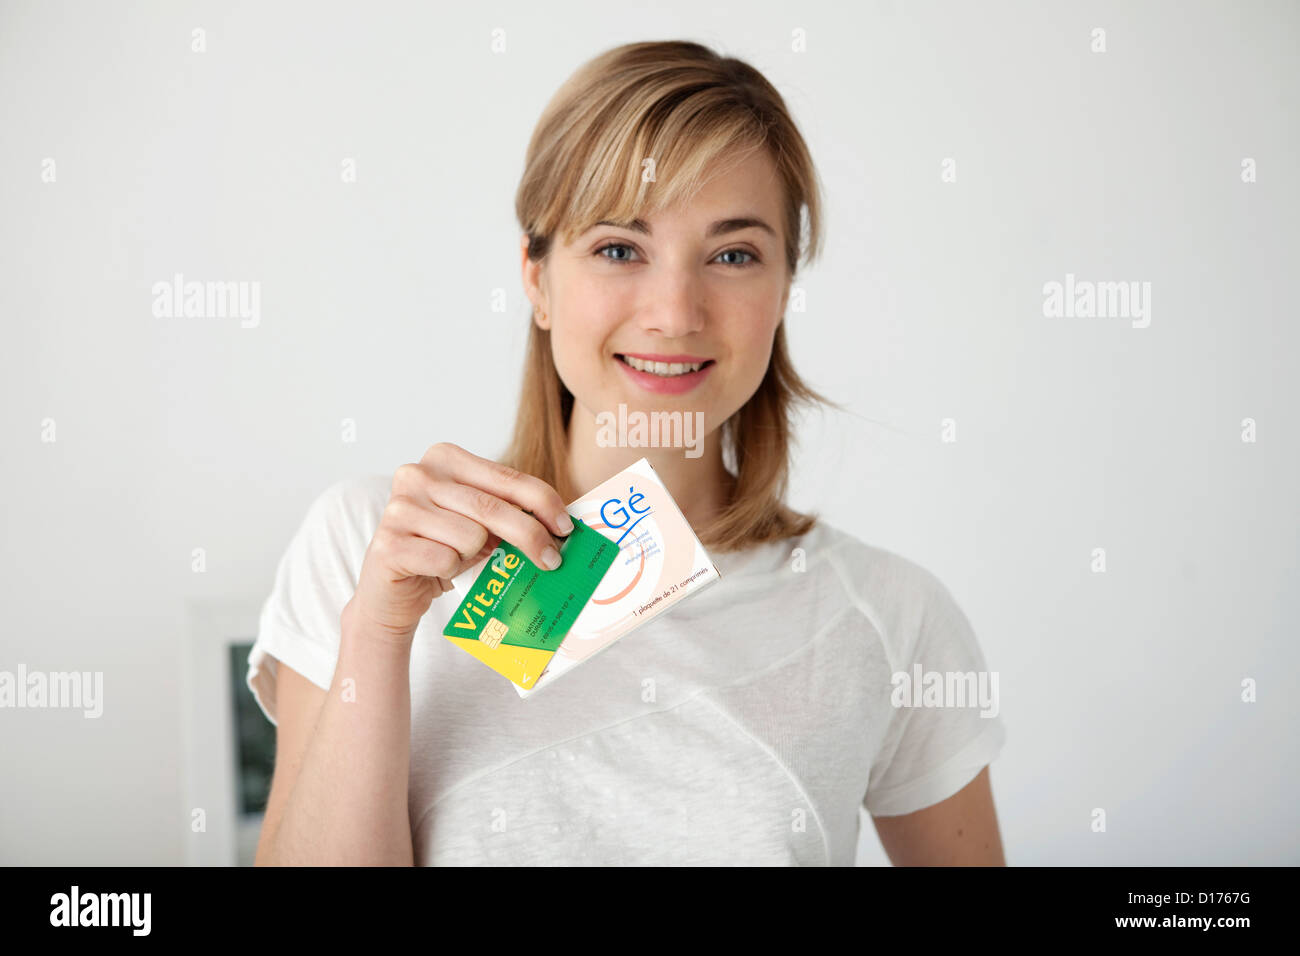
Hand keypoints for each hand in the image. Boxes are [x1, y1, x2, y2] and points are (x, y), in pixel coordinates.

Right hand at [350, 443, 573, 644]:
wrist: (391, 591)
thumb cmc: (442, 550)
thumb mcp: (479, 523)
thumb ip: (509, 512)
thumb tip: (559, 525)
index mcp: (444, 458)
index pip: (507, 477)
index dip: (543, 502)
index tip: (565, 527)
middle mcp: (417, 475)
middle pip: (493, 509)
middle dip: (530, 537)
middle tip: (551, 561)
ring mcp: (399, 508)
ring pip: (472, 537)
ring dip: (474, 558)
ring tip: (458, 559)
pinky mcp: (388, 543)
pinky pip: (446, 560)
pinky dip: (450, 572)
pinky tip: (435, 570)